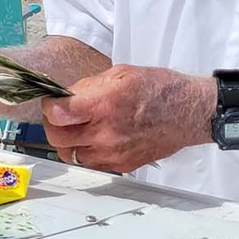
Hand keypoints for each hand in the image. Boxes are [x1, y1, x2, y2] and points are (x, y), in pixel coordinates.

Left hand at [42, 65, 210, 172]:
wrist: (189, 113)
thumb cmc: (159, 89)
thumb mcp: (120, 74)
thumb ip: (88, 87)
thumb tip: (66, 97)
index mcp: (104, 105)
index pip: (56, 114)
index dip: (49, 107)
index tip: (54, 102)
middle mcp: (105, 133)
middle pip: (57, 138)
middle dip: (54, 125)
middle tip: (63, 116)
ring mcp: (113, 153)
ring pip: (70, 154)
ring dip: (69, 141)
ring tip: (80, 127)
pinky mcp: (122, 165)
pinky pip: (90, 163)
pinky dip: (86, 151)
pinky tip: (96, 138)